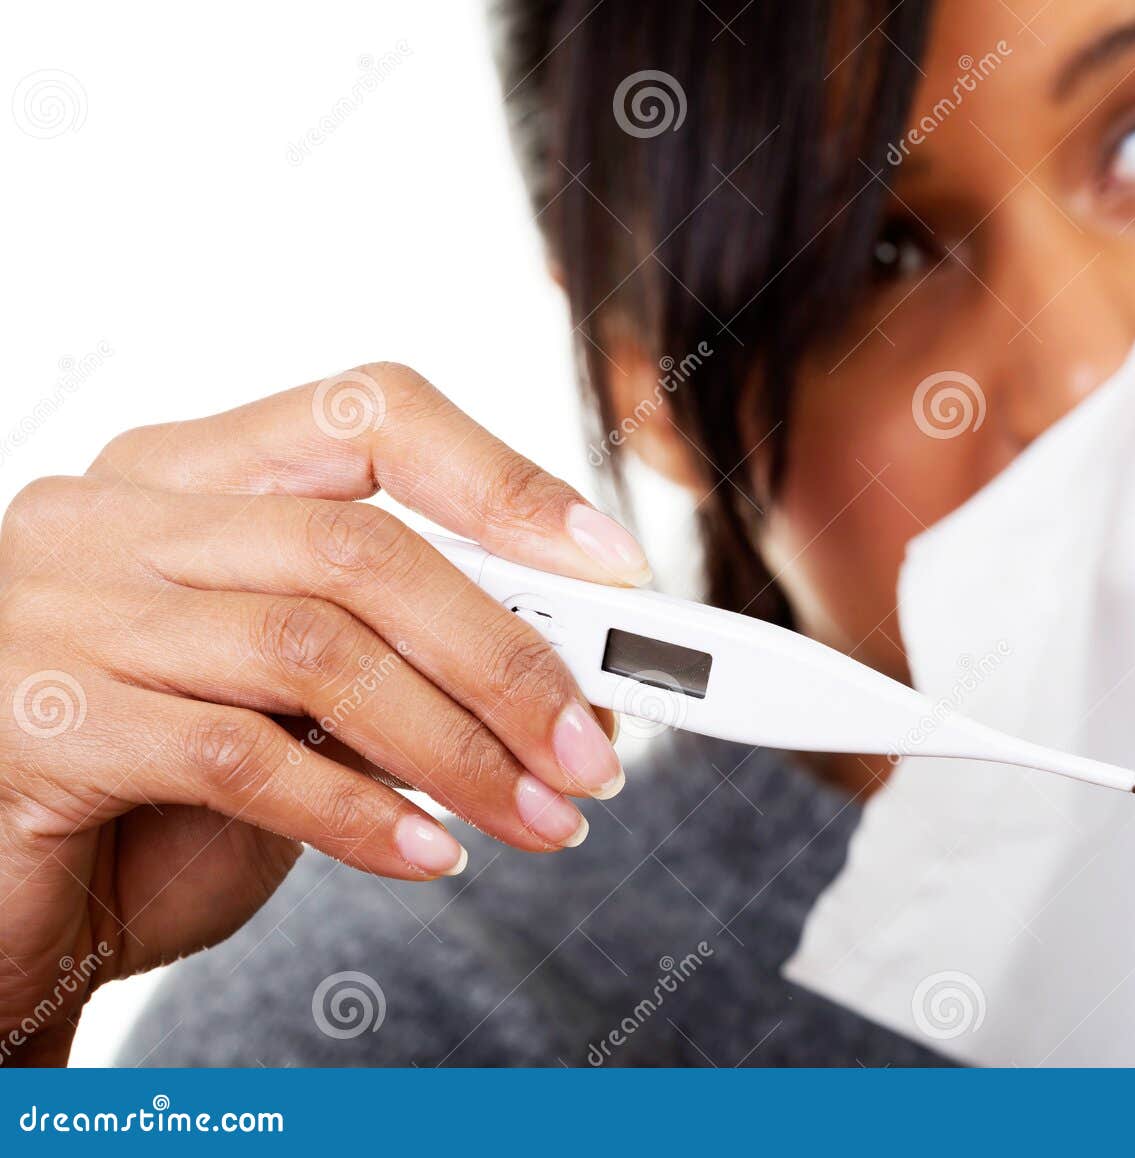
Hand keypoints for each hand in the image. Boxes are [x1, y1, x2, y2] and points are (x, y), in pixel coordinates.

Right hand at [0, 363, 648, 1063]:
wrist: (7, 912)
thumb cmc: (158, 800)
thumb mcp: (295, 705)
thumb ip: (398, 663)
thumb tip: (573, 680)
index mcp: (189, 472)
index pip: (372, 413)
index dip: (506, 483)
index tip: (617, 569)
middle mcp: (116, 512)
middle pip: (365, 547)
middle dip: (508, 657)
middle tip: (594, 749)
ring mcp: (61, 607)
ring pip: (317, 648)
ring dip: (459, 747)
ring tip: (542, 816)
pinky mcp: (35, 722)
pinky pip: (243, 757)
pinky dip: (363, 813)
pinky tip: (434, 855)